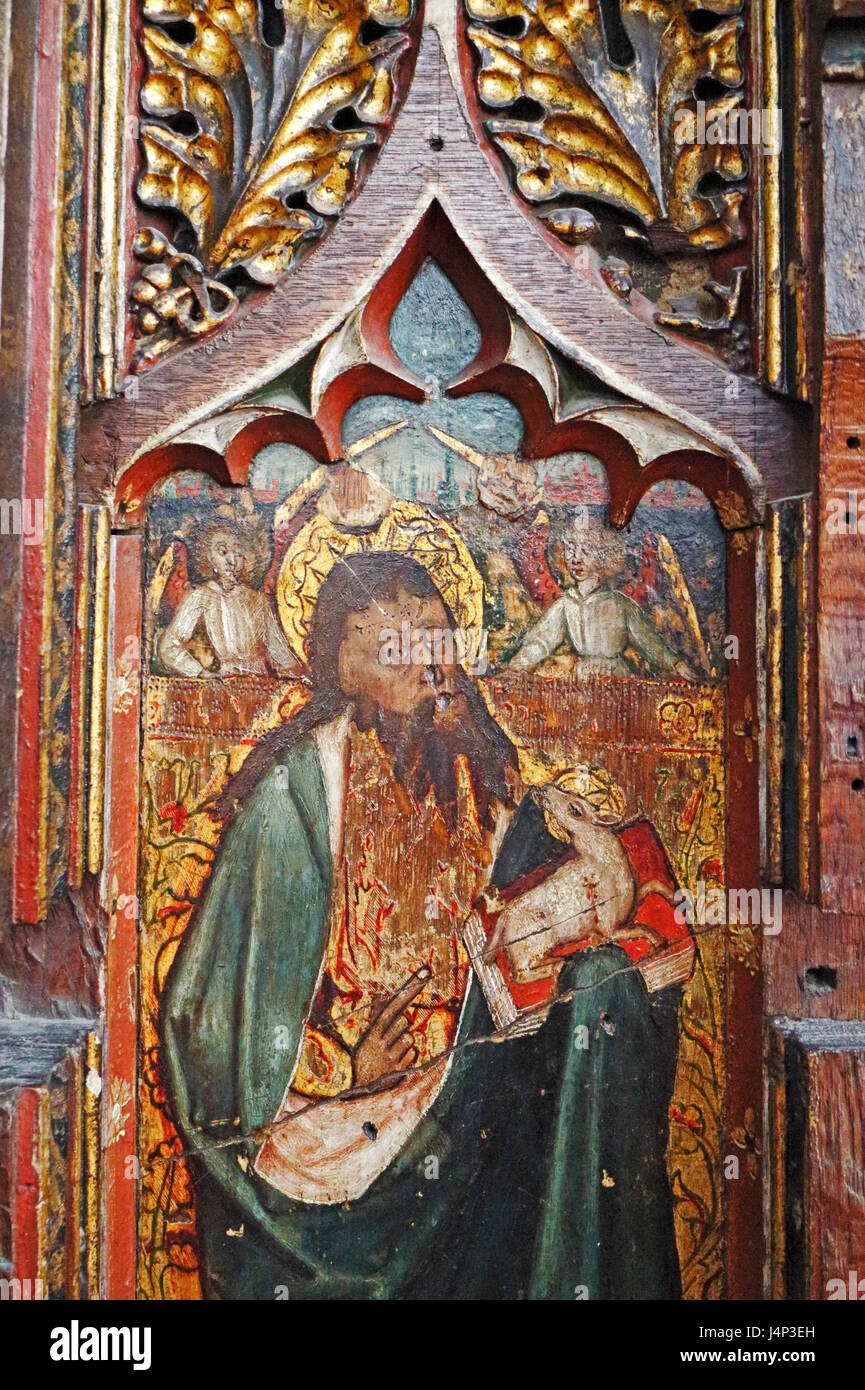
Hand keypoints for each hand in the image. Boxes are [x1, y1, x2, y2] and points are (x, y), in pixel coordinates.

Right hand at [352, 967, 429, 1090]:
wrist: (357, 1091)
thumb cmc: (363, 1060)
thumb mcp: (365, 1038)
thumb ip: (375, 1017)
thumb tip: (380, 996)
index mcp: (371, 1033)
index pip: (393, 1005)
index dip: (411, 987)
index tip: (425, 972)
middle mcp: (380, 1043)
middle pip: (403, 1021)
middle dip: (400, 1026)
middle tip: (390, 1038)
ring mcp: (390, 1058)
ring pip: (409, 1037)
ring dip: (404, 1042)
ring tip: (391, 1052)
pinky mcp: (399, 1071)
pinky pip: (413, 1053)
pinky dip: (408, 1056)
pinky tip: (396, 1062)